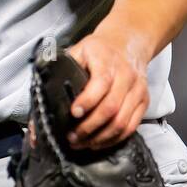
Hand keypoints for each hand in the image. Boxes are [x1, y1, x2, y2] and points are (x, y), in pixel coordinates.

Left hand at [63, 32, 150, 150]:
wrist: (127, 43)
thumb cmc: (95, 51)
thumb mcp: (76, 52)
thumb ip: (60, 72)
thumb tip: (41, 97)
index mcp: (106, 60)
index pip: (101, 83)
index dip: (87, 101)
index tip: (72, 113)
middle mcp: (126, 75)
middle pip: (111, 107)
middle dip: (89, 126)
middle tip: (72, 137)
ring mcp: (137, 90)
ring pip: (122, 121)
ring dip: (101, 137)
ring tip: (82, 143)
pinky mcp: (144, 101)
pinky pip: (132, 126)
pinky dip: (115, 138)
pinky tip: (99, 142)